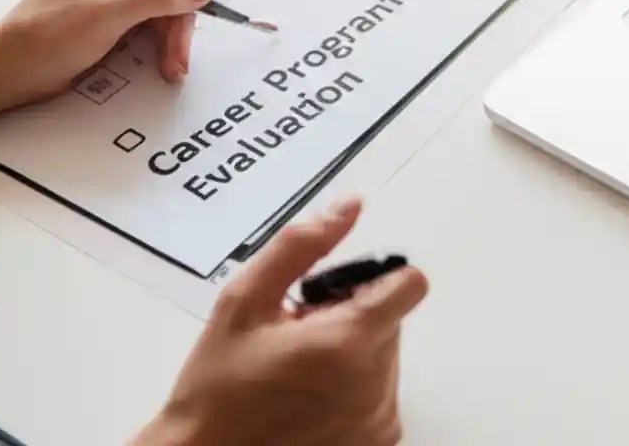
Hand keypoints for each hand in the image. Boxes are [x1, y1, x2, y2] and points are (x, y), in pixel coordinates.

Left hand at [0, 0, 222, 120]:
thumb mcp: (107, 14)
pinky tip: (165, 61)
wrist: (12, 73)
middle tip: (181, 50)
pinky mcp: (117, 8)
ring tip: (173, 64)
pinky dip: (164, 39)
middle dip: (180, 13)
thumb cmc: (45, 38)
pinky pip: (155, 15)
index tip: (200, 4)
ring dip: (175, 33)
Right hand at [132, 197, 428, 445]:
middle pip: (392, 320)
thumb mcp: (245, 302)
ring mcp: (381, 419)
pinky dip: (354, 388)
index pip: (410, 284)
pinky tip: (309, 396)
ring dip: (352, 352)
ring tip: (299, 368)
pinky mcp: (379, 440)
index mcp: (350, 342)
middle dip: (352, 316)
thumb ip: (302, 245)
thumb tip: (350, 205)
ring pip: (386, 356)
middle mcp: (376, 384)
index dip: (376, 278)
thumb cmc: (218, 386)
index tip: (336, 292)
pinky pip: (381, 393)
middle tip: (298, 333)